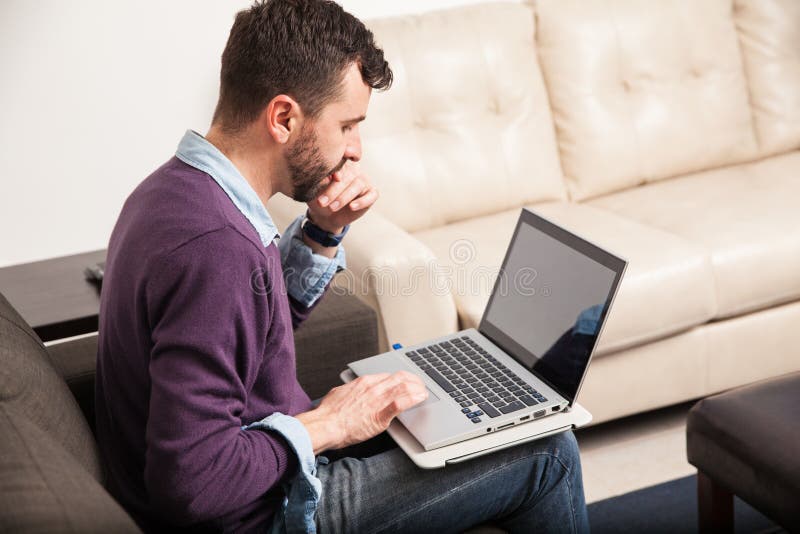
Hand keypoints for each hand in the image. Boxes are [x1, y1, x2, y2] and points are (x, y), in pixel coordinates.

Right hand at [296, 371, 427, 453]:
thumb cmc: (329, 413)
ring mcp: (377, 400)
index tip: (408, 382)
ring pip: (405, 387)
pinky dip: (414, 399)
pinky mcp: (380, 415)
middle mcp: (373, 387)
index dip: (403, 379)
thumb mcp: (341, 393)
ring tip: (424, 393)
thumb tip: (354, 391)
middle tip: (421, 386)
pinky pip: (402, 403)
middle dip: (414, 381)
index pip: (390, 375)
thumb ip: (352, 391)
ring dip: (418, 389)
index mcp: (364, 382)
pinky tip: (421, 399)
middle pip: (401, 377)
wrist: (325, 425)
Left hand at [306, 161, 377, 232]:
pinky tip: (352, 207)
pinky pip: (371, 196)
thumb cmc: (320, 198)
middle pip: (347, 176)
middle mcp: (354, 170)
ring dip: (344, 197)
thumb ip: (321, 180)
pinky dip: (362, 201)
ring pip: (358, 185)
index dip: (336, 170)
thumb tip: (329, 175)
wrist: (326, 215)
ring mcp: (364, 181)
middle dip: (334, 190)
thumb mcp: (316, 189)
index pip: (340, 163)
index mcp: (340, 164)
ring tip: (332, 207)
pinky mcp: (371, 194)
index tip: (330, 178)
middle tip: (322, 202)